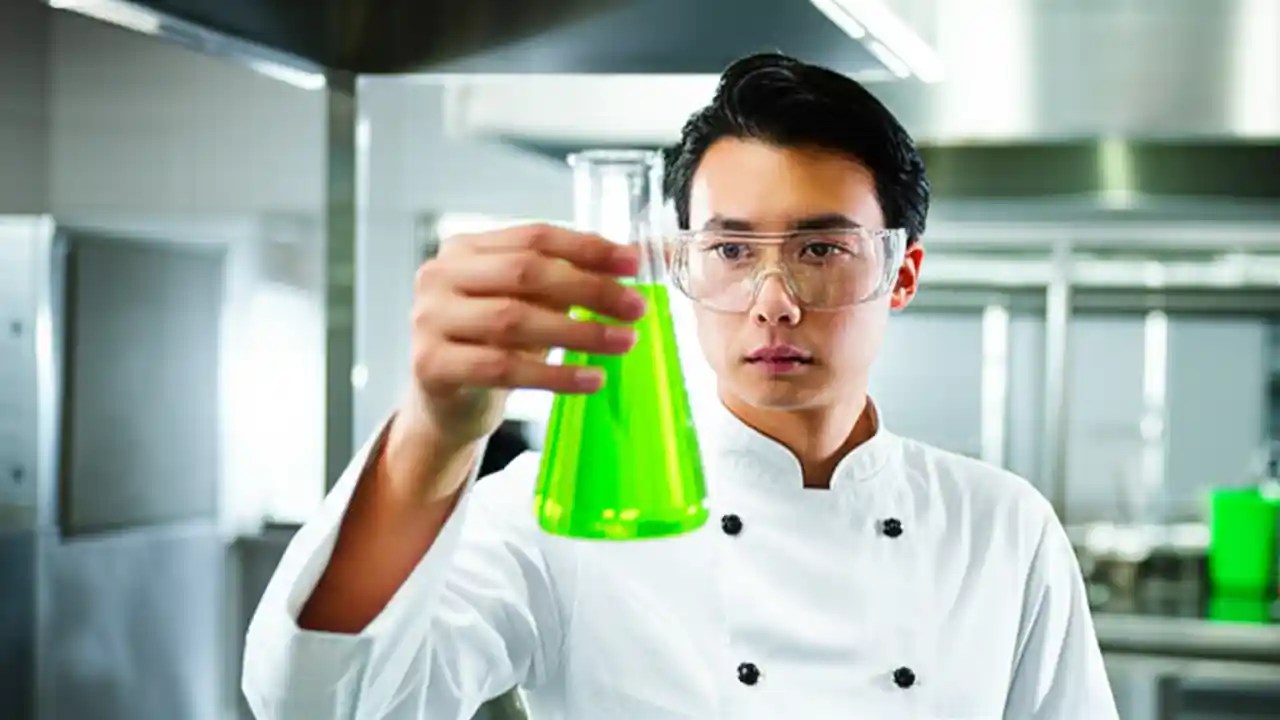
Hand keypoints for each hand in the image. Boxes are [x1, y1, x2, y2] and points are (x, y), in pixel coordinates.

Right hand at [403, 223, 645, 450]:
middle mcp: (440, 276)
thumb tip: (633, 262)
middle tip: (635, 307)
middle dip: (589, 288)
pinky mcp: (431, 365)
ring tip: (623, 342)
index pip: (534, 236)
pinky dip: (554, 375)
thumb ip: (568, 279)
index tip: (634, 263)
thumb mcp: (529, 304)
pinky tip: (592, 379)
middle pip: (525, 272)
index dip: (588, 248)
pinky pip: (503, 368)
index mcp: (465, 248)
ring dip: (579, 332)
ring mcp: (429, 320)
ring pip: (515, 320)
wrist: (448, 405)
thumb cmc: (494, 345)